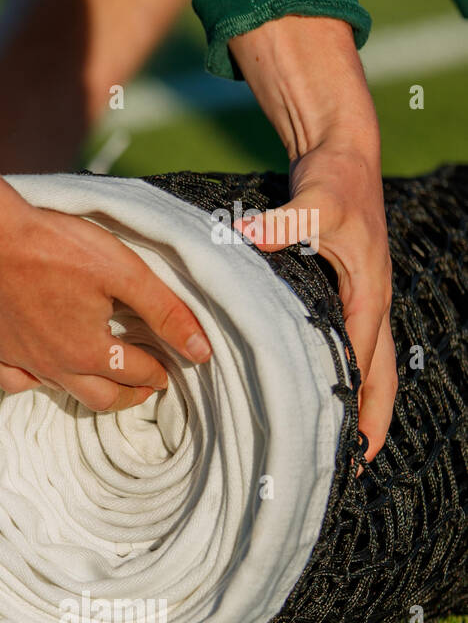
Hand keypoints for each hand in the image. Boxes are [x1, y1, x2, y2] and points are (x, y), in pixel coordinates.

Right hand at [0, 145, 211, 410]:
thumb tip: (201, 350)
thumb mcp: (123, 271)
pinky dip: (35, 383)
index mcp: (89, 350)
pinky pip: (16, 383)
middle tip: (147, 382)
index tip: (171, 366)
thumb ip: (165, 311)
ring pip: (63, 393)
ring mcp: (22, 360)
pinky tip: (44, 370)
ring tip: (107, 376)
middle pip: (103, 398)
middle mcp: (56, 366)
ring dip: (92, 389)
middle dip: (132, 393)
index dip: (161, 371)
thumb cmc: (56, 245)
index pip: (137, 373)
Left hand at [230, 16, 394, 462]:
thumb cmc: (333, 180)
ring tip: (328, 447)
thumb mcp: (313, 201)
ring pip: (359, 365)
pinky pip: (340, 344)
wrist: (342, 154)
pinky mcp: (339, 292)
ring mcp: (356, 300)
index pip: (370, 367)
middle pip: (374, 378)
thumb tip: (250, 235)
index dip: (364, 410)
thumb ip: (283, 223)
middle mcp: (368, 305)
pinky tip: (304, 392)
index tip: (356, 452)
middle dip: (365, 423)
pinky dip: (331, 373)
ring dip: (349, 403)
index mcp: (368, 297)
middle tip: (346, 469)